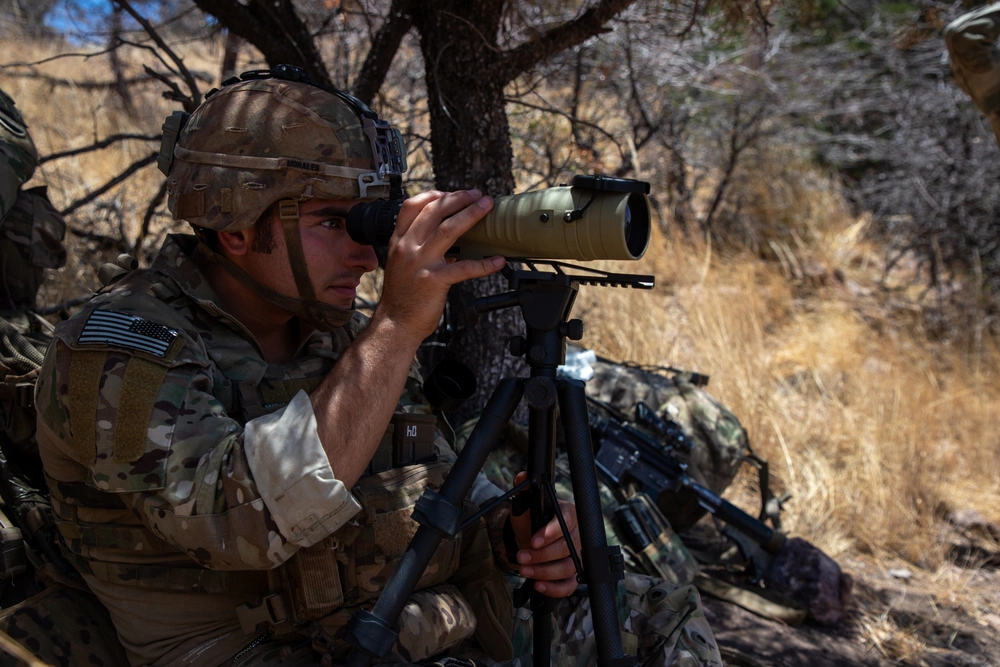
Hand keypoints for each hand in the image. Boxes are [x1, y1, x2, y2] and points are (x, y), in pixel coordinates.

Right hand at [377, 189, 504, 340]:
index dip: (434, 195)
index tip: (452, 193)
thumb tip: (450, 238)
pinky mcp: (434, 280)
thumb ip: (420, 247)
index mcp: (399, 241)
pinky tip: (498, 261)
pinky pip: (464, 267)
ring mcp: (420, 263)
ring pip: (448, 229)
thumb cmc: (402, 296)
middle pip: (434, 211)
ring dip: (471, 214)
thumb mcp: (404, 264)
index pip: (412, 206)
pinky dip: (484, 263)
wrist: (396, 323)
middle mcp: (407, 247)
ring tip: (487, 207)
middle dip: (458, 198)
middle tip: (478, 194)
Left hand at [508, 471, 582, 597]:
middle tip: (521, 556)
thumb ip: (523, 490)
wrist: (530, 538)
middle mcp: (576, 535)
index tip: (533, 541)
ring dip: (544, 572)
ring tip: (524, 569)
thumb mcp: (525, 504)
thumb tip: (522, 477)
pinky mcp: (572, 574)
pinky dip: (554, 588)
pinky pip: (569, 585)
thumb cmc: (532, 520)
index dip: (551, 532)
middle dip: (541, 555)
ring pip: (567, 568)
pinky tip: (538, 585)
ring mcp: (577, 556)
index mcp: (568, 514)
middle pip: (567, 548)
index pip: (566, 521)